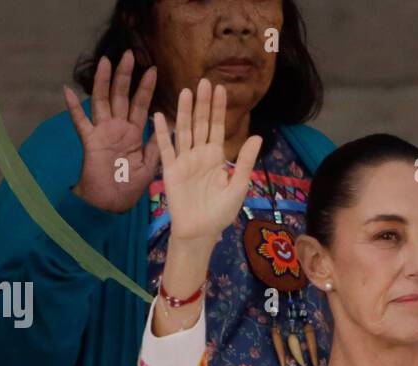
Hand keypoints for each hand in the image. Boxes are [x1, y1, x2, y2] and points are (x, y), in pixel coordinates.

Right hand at [65, 51, 160, 213]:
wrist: (110, 204)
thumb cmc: (130, 188)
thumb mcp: (149, 166)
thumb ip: (155, 146)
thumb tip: (167, 126)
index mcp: (134, 133)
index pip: (141, 105)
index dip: (146, 87)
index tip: (153, 69)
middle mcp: (117, 128)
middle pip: (121, 96)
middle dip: (125, 75)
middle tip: (129, 54)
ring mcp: (102, 132)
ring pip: (102, 101)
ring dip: (103, 81)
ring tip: (105, 60)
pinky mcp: (90, 141)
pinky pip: (80, 122)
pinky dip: (73, 107)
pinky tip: (67, 90)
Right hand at [153, 80, 261, 244]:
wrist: (200, 231)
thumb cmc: (220, 212)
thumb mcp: (238, 186)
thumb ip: (244, 162)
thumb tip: (258, 136)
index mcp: (216, 157)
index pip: (217, 127)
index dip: (219, 109)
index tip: (221, 88)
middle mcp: (199, 155)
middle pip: (201, 124)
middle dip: (204, 104)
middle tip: (205, 81)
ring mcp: (184, 161)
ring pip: (184, 131)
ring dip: (185, 112)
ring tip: (187, 91)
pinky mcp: (171, 170)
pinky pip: (166, 148)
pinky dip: (162, 132)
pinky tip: (159, 115)